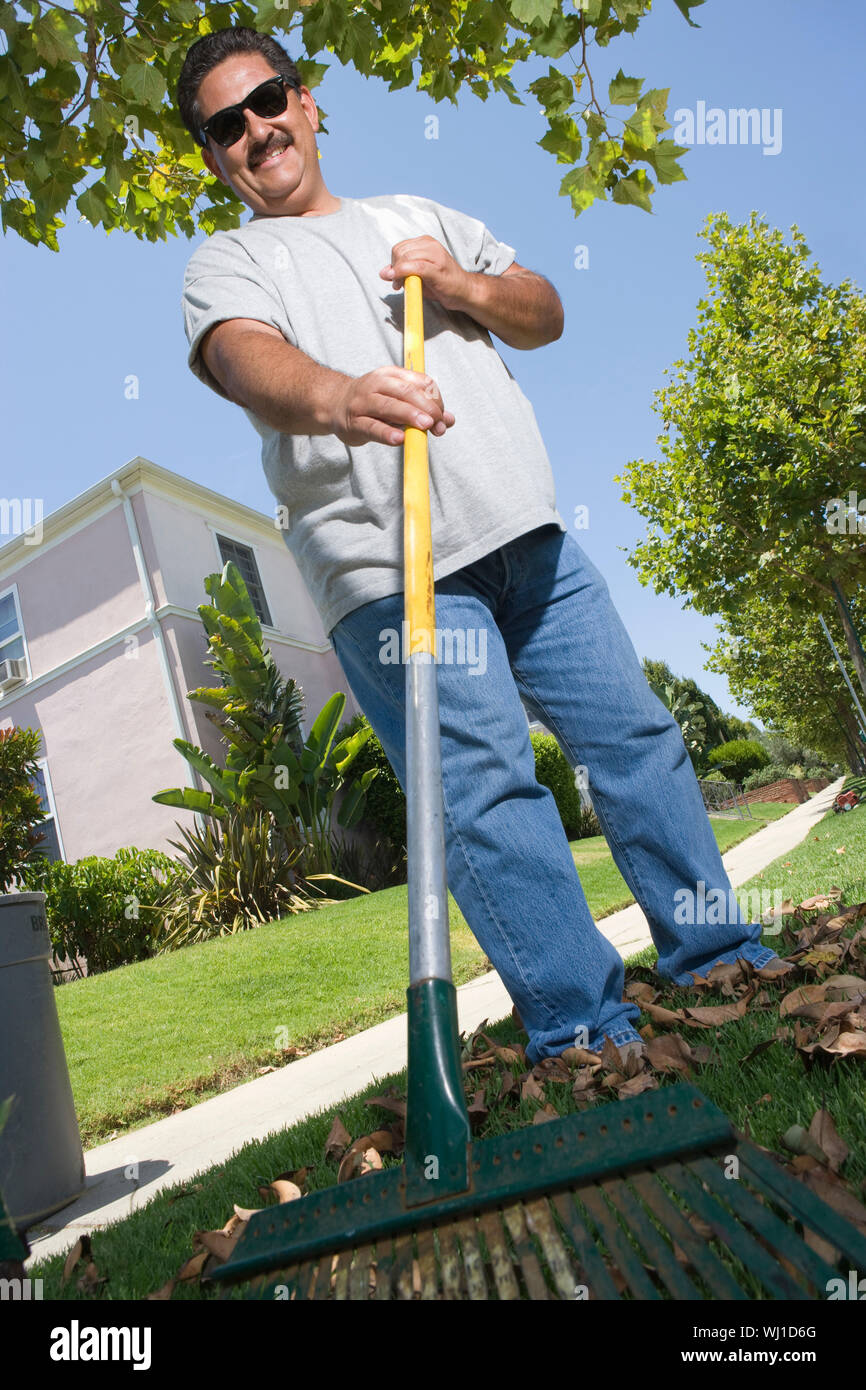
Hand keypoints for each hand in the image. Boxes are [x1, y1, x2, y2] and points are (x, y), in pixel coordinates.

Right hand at [333, 366, 455, 446]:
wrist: (335, 405)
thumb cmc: (373, 403)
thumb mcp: (399, 400)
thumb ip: (423, 409)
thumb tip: (449, 421)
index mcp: (391, 374)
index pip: (420, 383)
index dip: (436, 400)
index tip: (442, 418)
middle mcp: (376, 384)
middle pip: (406, 392)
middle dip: (426, 407)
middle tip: (438, 424)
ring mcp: (363, 402)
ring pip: (389, 406)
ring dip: (409, 415)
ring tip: (426, 426)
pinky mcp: (354, 422)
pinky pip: (372, 427)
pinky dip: (386, 432)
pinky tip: (399, 438)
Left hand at [379, 235, 469, 311]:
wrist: (465, 291)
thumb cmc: (442, 283)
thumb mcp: (419, 274)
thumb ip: (402, 271)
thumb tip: (383, 273)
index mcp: (426, 243)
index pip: (399, 248)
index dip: (393, 263)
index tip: (395, 277)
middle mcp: (431, 245)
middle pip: (400, 252)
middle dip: (394, 269)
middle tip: (398, 284)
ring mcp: (435, 255)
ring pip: (406, 258)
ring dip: (398, 274)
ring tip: (404, 286)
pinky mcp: (437, 268)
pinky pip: (414, 266)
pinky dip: (403, 273)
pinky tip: (401, 282)